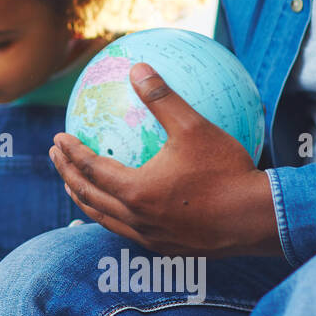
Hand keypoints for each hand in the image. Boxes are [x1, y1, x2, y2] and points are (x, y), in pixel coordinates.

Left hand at [51, 62, 278, 256]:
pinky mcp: (166, 249)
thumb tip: (138, 66)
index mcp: (135, 191)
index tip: (58, 137)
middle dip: (67, 174)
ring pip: (103, 219)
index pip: (90, 169)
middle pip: (88, 196)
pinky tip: (117, 206)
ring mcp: (150, 238)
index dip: (71, 152)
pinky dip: (110, 216)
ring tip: (74, 184)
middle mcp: (135, 219)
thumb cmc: (227, 170)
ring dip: (84, 199)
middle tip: (56, 156)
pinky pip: (125, 232)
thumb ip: (162, 97)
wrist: (259, 219)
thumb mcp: (194, 127)